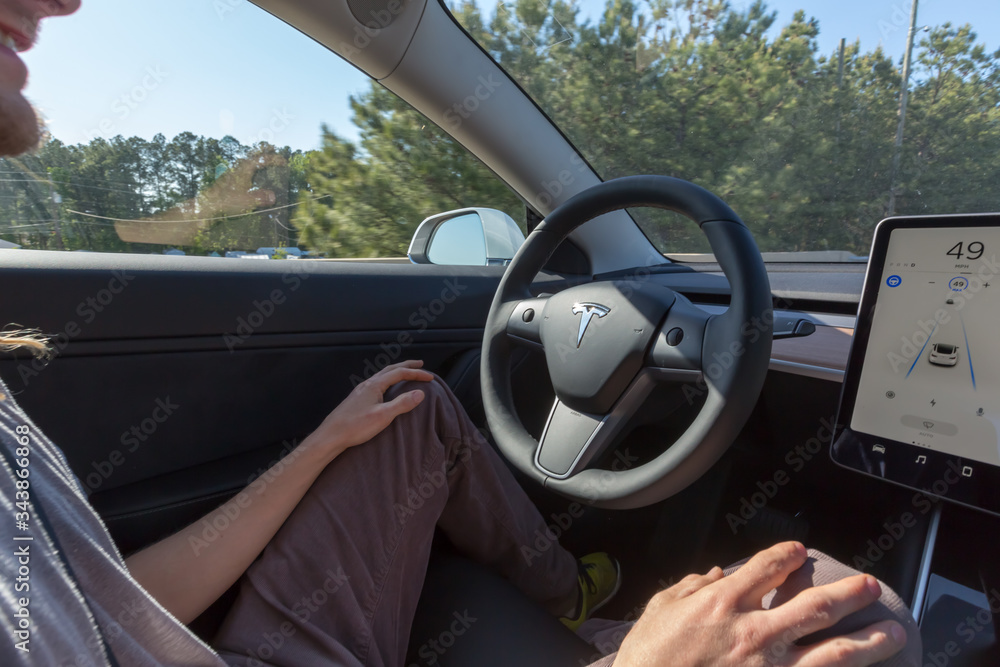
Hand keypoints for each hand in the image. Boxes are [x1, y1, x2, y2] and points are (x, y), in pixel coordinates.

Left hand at [301, 360, 432, 461]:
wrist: (330, 436)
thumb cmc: (355, 426)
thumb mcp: (383, 416)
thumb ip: (402, 404)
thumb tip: (420, 393)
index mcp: (374, 385)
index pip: (399, 373)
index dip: (416, 374)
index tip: (430, 377)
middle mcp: (367, 384)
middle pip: (389, 370)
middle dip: (406, 366)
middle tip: (420, 365)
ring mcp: (360, 392)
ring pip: (381, 376)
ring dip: (395, 373)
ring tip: (405, 374)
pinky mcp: (356, 400)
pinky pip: (376, 384)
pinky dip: (387, 381)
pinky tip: (385, 390)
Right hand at [615, 542, 906, 666]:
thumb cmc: (647, 659)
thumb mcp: (659, 611)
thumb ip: (689, 587)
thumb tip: (714, 573)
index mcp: (721, 603)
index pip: (766, 566)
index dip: (787, 554)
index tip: (798, 551)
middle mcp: (752, 632)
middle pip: (814, 605)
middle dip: (848, 593)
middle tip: (869, 586)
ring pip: (832, 651)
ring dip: (868, 640)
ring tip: (893, 632)